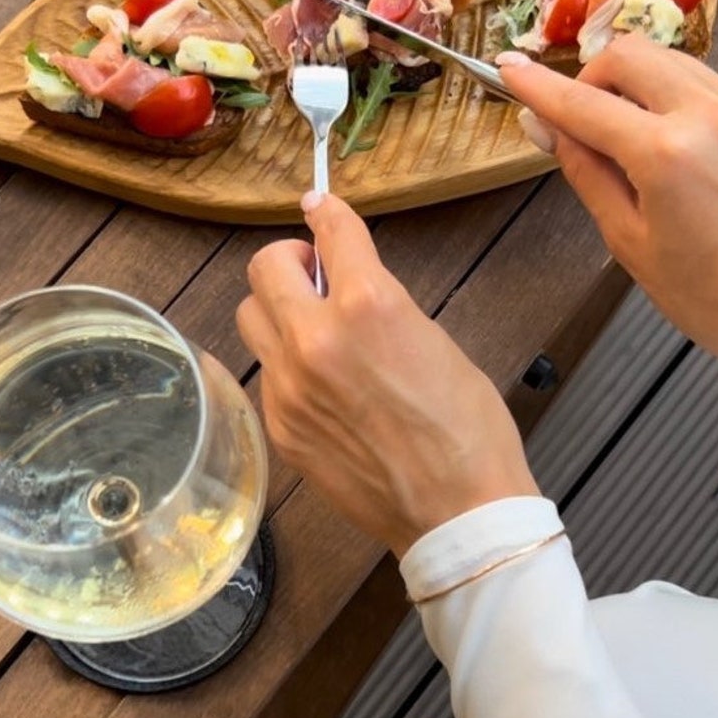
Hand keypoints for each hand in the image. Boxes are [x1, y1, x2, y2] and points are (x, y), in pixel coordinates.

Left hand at [236, 193, 538, 557]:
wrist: (458, 512)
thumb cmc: (467, 425)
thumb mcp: (432, 340)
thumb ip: (379, 304)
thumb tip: (347, 285)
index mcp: (368, 306)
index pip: (331, 233)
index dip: (325, 211)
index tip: (319, 205)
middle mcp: (316, 338)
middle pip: (264, 266)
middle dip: (290, 259)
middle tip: (315, 275)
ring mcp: (289, 386)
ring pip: (250, 316)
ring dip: (277, 307)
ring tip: (311, 327)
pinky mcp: (280, 426)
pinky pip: (266, 372)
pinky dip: (286, 362)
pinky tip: (319, 384)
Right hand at [497, 35, 717, 380]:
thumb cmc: (712, 296)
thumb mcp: (629, 241)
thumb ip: (585, 171)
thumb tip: (544, 127)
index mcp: (665, 155)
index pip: (582, 103)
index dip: (537, 85)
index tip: (508, 68)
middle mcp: (709, 116)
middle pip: (629, 54)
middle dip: (592, 76)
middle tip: (583, 120)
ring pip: (672, 60)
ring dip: (636, 82)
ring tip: (629, 133)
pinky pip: (709, 86)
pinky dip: (677, 101)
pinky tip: (679, 147)